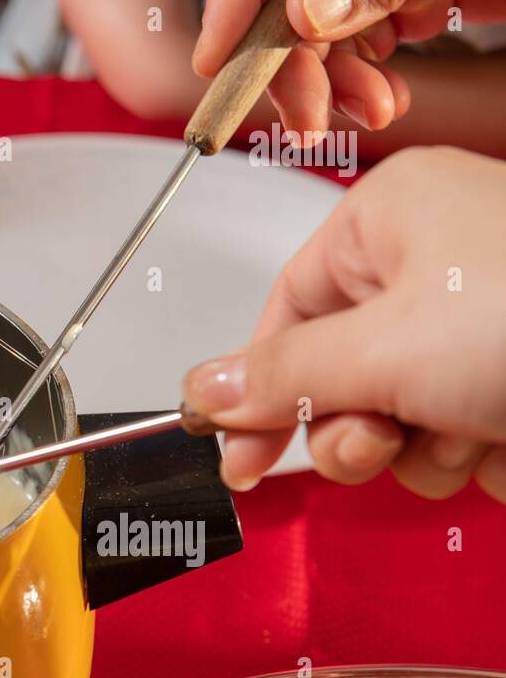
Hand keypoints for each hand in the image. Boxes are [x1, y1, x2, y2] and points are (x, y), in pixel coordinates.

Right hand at [183, 147, 505, 501]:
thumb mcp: (387, 349)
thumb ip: (279, 377)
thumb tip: (199, 391)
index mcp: (389, 219)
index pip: (284, 313)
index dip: (255, 389)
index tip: (234, 456)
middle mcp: (433, 266)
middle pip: (335, 373)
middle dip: (355, 425)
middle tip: (374, 444)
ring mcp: (481, 326)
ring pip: (395, 419)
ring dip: (421, 449)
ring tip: (470, 433)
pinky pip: (456, 441)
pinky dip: (478, 458)